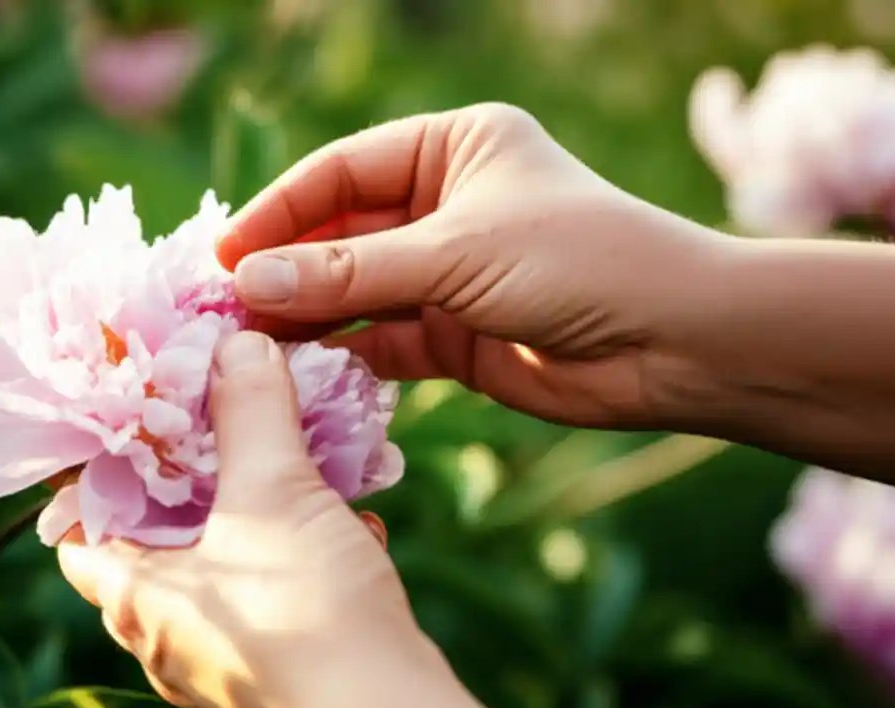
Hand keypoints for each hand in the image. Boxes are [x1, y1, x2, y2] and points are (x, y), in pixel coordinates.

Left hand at [57, 332, 491, 707]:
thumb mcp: (275, 493)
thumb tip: (236, 343)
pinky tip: (343, 519)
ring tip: (284, 454)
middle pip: (155, 536)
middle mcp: (170, 635)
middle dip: (191, 474)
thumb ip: (251, 413)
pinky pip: (278, 590)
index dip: (92, 464)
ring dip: (255, 507)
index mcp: (136, 597)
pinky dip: (302, 548)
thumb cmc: (309, 617)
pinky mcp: (284, 664)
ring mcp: (227, 655)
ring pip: (226, 560)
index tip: (125, 411)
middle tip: (212, 417)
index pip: (75, 524)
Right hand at [217, 104, 894, 479]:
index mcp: (453, 148)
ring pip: (354, 292)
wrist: (676, 344)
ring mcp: (447, 272)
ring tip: (244, 344)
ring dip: (305, 316)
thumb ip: (350, 274)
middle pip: (340, 234)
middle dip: (284, 269)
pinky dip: (342, 355)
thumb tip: (246, 283)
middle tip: (219, 309)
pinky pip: (379, 341)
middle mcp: (445, 205)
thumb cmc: (578, 263)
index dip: (278, 211)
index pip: (341, 171)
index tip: (221, 254)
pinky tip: (298, 371)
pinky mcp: (453, 335)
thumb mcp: (456, 254)